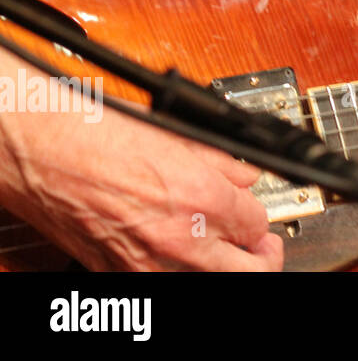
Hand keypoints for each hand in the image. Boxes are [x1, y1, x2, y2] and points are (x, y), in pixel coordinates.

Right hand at [0, 65, 283, 269]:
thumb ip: (222, 162)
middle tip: (260, 246)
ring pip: (210, 280)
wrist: (37, 151)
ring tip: (220, 249)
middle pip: (251, 270)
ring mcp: (146, 264)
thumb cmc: (93, 134)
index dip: (258, 216)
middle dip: (261, 257)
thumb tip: (245, 175)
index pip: (258, 224)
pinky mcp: (116, 275)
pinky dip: (177, 270)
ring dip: (221, 266)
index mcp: (201, 198)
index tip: (253, 212)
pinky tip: (176, 252)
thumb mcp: (177, 136)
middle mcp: (179, 239)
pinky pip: (163, 282)